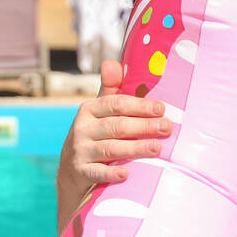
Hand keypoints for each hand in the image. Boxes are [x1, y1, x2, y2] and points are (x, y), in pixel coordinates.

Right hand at [56, 59, 171, 232]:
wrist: (70, 173)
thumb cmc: (94, 136)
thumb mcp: (99, 113)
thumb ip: (110, 91)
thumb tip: (113, 63)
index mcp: (89, 109)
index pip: (116, 104)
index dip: (140, 105)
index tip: (161, 109)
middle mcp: (82, 128)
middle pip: (117, 125)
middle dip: (144, 126)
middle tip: (167, 127)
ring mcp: (80, 151)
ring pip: (110, 148)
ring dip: (135, 148)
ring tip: (157, 148)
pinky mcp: (80, 172)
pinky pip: (97, 173)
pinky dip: (111, 173)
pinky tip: (127, 174)